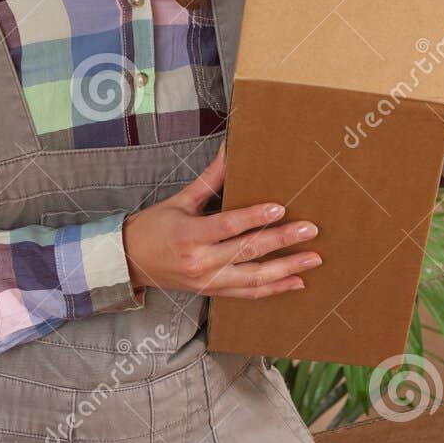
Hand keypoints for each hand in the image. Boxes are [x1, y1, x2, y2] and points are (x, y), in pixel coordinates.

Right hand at [122, 143, 322, 299]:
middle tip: (310, 230)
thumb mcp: (180, 200)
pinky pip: (247, 293)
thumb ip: (210, 179)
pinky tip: (296, 281)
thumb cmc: (154, 226)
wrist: (130, 262)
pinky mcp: (212, 292)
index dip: (253, 218)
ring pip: (253, 278)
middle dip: (282, 241)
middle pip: (247, 251)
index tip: (279, 209)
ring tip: (313, 258)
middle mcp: (200, 262)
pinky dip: (273, 288)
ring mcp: (207, 281)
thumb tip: (230, 149)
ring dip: (286, 268)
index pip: (227, 226)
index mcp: (189, 235)